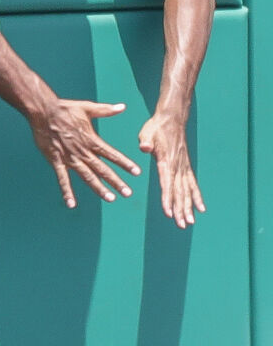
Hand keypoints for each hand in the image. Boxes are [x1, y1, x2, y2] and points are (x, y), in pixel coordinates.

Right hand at [29, 97, 140, 207]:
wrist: (43, 111)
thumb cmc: (65, 108)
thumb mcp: (87, 107)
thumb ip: (106, 110)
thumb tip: (123, 107)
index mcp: (91, 139)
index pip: (112, 154)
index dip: (124, 163)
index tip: (136, 172)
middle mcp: (82, 151)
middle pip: (102, 169)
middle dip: (116, 182)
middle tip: (128, 193)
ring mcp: (69, 157)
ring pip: (87, 176)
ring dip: (99, 188)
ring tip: (110, 198)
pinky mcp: (56, 160)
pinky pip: (62, 178)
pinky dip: (67, 191)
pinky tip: (71, 204)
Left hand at [139, 111, 205, 227]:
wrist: (172, 120)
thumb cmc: (156, 127)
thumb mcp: (146, 132)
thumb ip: (145, 141)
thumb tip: (144, 147)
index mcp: (166, 161)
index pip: (166, 183)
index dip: (167, 198)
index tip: (168, 212)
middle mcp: (177, 167)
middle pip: (179, 192)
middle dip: (180, 209)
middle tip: (182, 225)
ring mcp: (183, 168)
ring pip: (187, 191)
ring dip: (188, 207)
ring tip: (189, 222)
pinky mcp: (186, 167)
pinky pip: (193, 184)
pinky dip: (196, 197)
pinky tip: (200, 209)